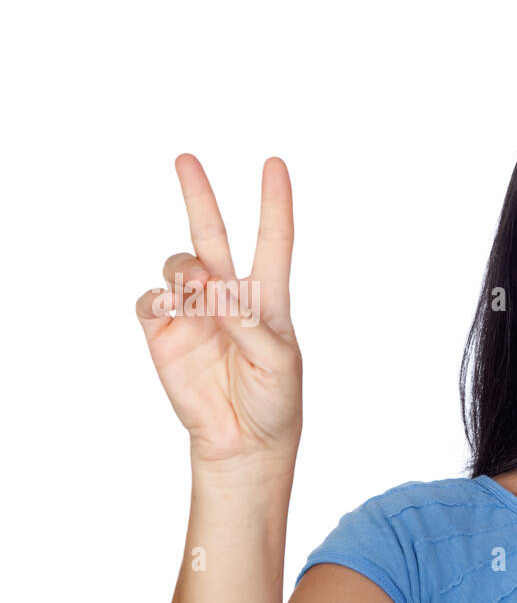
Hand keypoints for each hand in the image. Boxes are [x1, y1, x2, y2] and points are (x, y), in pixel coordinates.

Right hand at [136, 154, 301, 469]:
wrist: (243, 443)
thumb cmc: (274, 401)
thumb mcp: (278, 362)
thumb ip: (250, 323)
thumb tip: (217, 291)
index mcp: (266, 299)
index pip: (273, 241)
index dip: (274, 204)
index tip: (274, 165)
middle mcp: (228, 297)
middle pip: (213, 236)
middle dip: (200, 197)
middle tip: (186, 159)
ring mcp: (194, 313)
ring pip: (179, 265)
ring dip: (188, 268)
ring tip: (202, 289)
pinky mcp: (165, 333)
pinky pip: (151, 301)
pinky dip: (159, 299)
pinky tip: (174, 310)